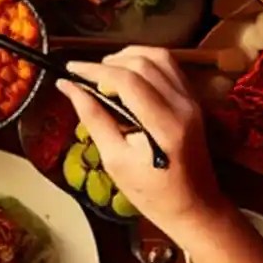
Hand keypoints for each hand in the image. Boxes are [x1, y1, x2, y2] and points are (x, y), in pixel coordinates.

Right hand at [56, 46, 227, 242]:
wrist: (194, 205)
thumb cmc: (152, 192)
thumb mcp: (114, 160)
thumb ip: (93, 118)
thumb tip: (68, 87)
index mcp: (163, 126)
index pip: (127, 80)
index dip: (95, 70)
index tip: (71, 69)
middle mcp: (182, 106)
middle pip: (143, 63)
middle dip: (109, 62)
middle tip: (86, 75)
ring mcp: (192, 101)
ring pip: (159, 57)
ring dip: (128, 56)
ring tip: (106, 71)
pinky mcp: (194, 100)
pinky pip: (170, 67)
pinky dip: (146, 62)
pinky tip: (129, 74)